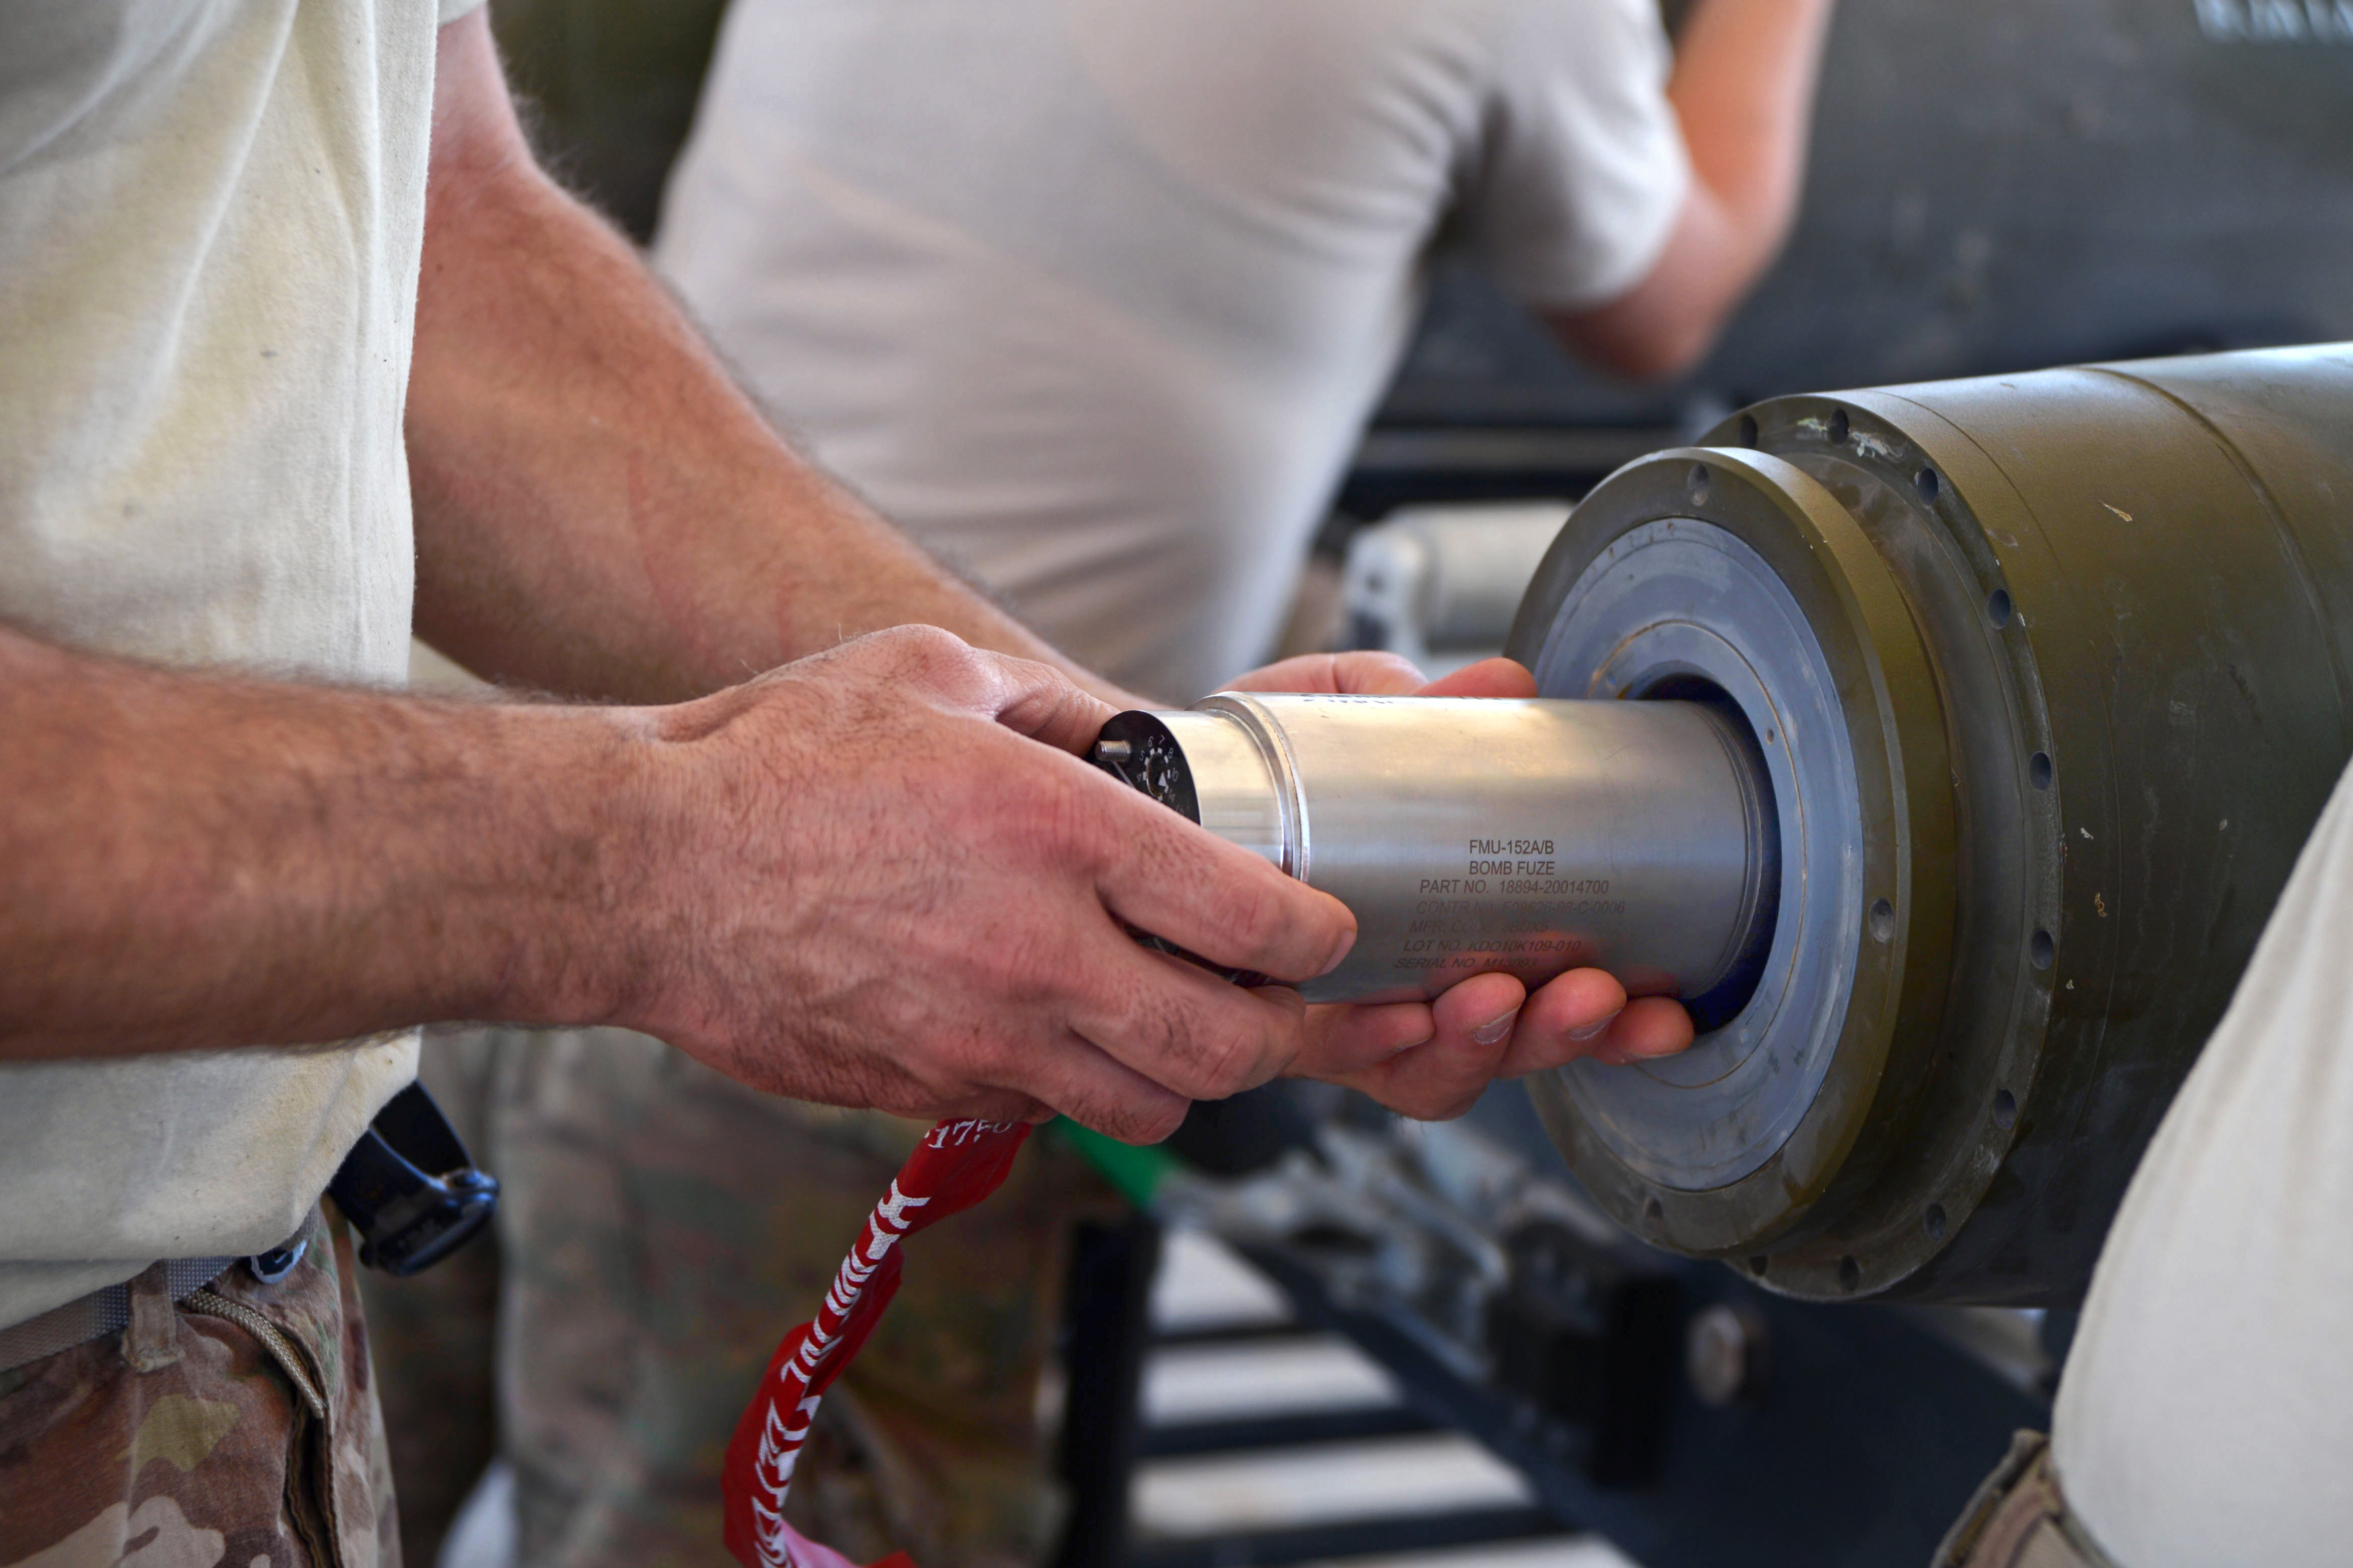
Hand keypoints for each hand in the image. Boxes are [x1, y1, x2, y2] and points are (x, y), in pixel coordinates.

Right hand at [611, 626, 1357, 1141]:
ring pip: (1151, 1105)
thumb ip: (1055, 707)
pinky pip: (1049, 1111)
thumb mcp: (933, 675)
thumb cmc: (776, 759)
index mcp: (1060, 832)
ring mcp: (984, 1037)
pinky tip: (1063, 1028)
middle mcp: (1039, 953)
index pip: (1253, 918)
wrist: (643, 870)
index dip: (1317, 934)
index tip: (1324, 927)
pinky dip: (1084, 1084)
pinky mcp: (930, 1087)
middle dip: (1282, 1032)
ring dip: (1188, 1070)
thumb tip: (1126, 737)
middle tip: (1279, 998)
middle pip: (1229, 1046)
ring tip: (1177, 1017)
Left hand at [1221, 653, 1695, 1120]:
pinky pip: (1325, 1060)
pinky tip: (1409, 1019)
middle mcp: (1374, 1003)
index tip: (1653, 1006)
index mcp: (1417, 950)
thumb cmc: (1229, 769)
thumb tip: (1505, 682)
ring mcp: (1314, 1019)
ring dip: (1479, 1049)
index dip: (1595, 1027)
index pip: (1522, 1009)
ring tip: (1503, 999)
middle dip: (1550, 1039)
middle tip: (1588, 999)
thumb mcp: (1320, 716)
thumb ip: (1399, 698)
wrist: (1120, 790)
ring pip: (1416, 1075)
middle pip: (1482, 1057)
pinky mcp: (1251, 1020)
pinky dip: (1379, 1045)